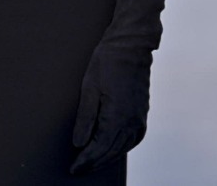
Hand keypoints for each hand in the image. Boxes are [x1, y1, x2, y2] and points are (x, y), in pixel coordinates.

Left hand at [70, 41, 150, 173]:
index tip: (74, 169)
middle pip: (112, 152)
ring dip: (107, 158)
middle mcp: (133, 122)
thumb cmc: (107, 61)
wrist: (130, 46)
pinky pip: (131, 140)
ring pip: (123, 148)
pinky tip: (110, 150)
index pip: (100, 148)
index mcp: (118, 116)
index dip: (86, 161)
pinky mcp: (142, 115)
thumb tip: (79, 143)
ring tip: (90, 163)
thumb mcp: (89, 86)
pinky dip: (119, 149)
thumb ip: (85, 117)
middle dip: (94, 163)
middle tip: (78, 170)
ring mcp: (140, 119)